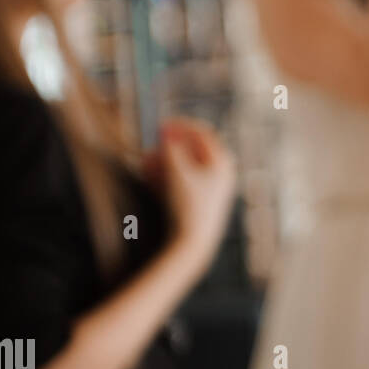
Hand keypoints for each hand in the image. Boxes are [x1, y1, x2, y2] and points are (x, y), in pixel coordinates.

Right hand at [155, 117, 235, 270]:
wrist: (191, 244)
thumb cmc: (188, 205)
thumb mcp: (177, 171)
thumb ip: (172, 149)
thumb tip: (168, 134)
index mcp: (223, 163)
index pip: (204, 134)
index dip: (181, 126)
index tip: (161, 124)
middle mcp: (221, 174)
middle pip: (194, 150)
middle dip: (170, 145)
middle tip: (151, 142)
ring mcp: (212, 188)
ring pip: (186, 166)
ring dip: (165, 160)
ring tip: (146, 162)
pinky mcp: (200, 201)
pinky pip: (183, 181)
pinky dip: (167, 175)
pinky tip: (149, 175)